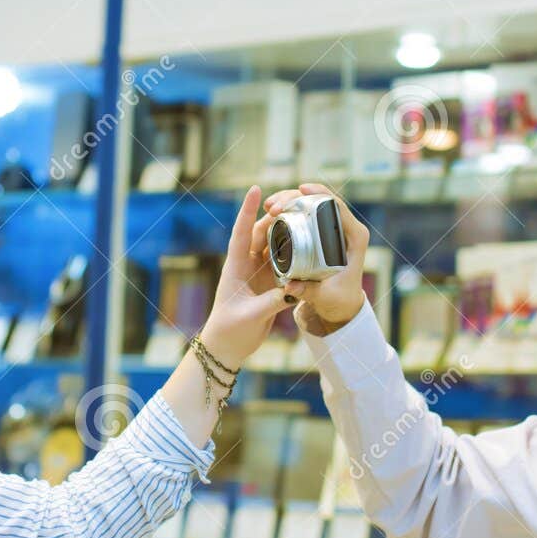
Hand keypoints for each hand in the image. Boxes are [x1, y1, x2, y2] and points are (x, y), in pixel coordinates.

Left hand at [197, 186, 291, 367]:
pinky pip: (284, 264)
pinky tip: (310, 249)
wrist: (226, 347)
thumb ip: (272, 302)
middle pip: (262, 234)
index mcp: (236, 266)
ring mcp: (258, 274)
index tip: (256, 189)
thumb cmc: (230, 330)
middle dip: (276, 217)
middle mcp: (246, 265)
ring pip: (275, 247)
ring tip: (305, 220)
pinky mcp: (268, 285)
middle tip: (294, 204)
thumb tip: (294, 290)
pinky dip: (295, 256)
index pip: (242, 232)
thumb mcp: (251, 316)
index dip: (247, 210)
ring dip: (288, 234)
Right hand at [252, 182, 368, 335]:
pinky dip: (290, 208)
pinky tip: (272, 211)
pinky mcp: (324, 231)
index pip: (339, 207)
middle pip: (322, 200)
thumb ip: (308, 292)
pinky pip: (308, 213)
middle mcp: (347, 228)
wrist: (342, 304)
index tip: (300, 190)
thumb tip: (290, 287)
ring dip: (289, 200)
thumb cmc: (337, 300)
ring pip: (312, 203)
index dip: (319, 194)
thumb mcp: (323, 297)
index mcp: (355, 238)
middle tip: (272, 206)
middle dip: (295, 197)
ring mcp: (335, 228)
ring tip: (268, 207)